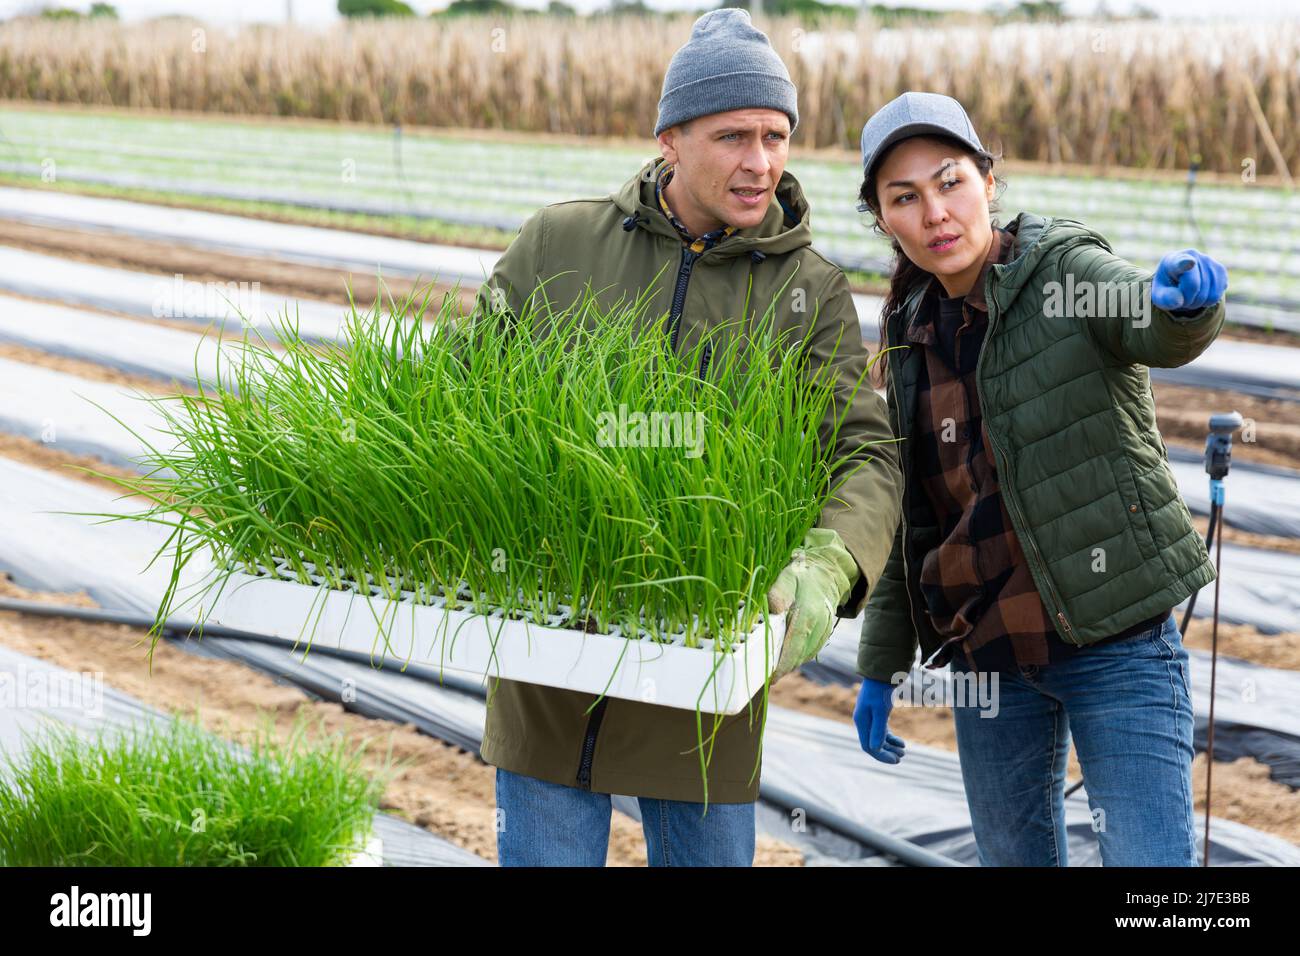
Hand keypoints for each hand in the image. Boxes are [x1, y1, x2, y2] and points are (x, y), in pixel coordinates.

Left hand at [766, 527, 857, 682]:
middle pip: (800, 655)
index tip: (771, 676)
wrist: (827, 573)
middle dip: (784, 669)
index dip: (783, 664)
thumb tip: (773, 610)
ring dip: (791, 665)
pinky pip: (812, 651)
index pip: (794, 646)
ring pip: (806, 656)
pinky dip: (799, 657)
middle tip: (768, 677)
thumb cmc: (802, 576)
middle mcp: (819, 626)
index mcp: (808, 614)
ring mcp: (824, 630)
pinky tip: (788, 660)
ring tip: (775, 671)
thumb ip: (777, 594)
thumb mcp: (786, 579)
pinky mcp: (825, 633)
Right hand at [854, 677, 904, 763]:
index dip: (881, 756)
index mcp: (861, 722)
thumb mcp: (881, 710)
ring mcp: (870, 717)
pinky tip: (901, 742)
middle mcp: (863, 721)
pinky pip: (882, 731)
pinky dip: (891, 738)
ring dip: (890, 746)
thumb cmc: (881, 690)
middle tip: (902, 757)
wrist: (883, 672)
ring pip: (878, 738)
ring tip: (903, 750)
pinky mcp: (877, 713)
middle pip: (873, 744)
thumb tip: (875, 749)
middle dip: (887, 752)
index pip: (868, 746)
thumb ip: (878, 730)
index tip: (896, 760)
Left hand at [1151, 248, 1227, 313]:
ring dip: (1197, 302)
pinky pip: (1217, 295)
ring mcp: (1209, 261)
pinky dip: (1207, 301)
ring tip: (1189, 295)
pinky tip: (1200, 293)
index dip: (1186, 264)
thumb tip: (1178, 300)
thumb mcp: (1159, 295)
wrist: (1177, 278)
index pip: (1181, 263)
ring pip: (1208, 294)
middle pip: (1194, 287)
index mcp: (1172, 261)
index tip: (1190, 263)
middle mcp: (1193, 256)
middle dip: (1186, 300)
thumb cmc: (1166, 287)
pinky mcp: (1220, 269)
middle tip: (1180, 297)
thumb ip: (1165, 298)